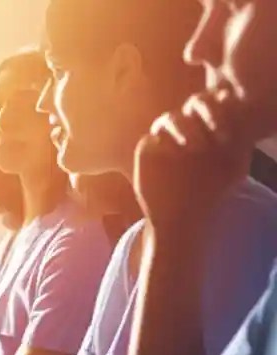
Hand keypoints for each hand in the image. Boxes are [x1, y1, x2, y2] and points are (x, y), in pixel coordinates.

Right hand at [136, 89, 251, 236]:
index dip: (225, 108)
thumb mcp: (234, 167)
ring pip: (169, 118)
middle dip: (208, 112)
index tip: (233, 128)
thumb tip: (244, 116)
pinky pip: (149, 140)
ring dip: (184, 127)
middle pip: (195, 103)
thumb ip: (241, 142)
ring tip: (196, 147)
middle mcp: (188, 128)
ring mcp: (166, 140)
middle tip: (219, 134)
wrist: (183, 217)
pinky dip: (163, 143)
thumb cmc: (212, 191)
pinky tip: (176, 154)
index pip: (216, 102)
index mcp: (209, 125)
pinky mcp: (147, 154)